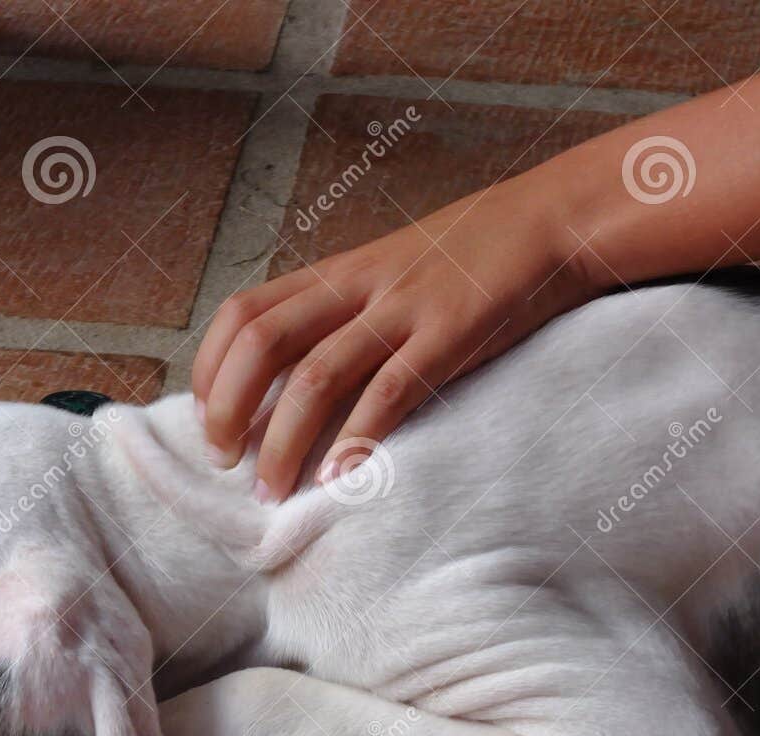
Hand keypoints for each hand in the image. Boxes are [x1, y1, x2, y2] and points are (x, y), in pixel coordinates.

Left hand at [192, 175, 595, 500]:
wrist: (551, 221)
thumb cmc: (465, 261)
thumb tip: (285, 383)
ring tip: (274, 490)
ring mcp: (402, 309)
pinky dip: (359, 437)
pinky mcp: (450, 335)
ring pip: (317, 377)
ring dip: (285, 442)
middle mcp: (357, 287)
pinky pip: (392, 390)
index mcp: (334, 273)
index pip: (242, 314)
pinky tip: (341, 476)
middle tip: (227, 465)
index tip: (207, 422)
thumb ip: (338, 316)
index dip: (211, 370)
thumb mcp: (385, 274)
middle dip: (230, 411)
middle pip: (263, 345)